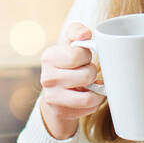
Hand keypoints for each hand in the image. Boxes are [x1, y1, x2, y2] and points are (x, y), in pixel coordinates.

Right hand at [37, 22, 104, 139]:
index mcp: (49, 57)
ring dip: (96, 90)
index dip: (87, 55)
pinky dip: (94, 101)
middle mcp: (47, 77)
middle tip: (87, 72)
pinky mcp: (60, 111)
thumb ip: (77, 32)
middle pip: (86, 75)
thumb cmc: (67, 64)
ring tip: (91, 85)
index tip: (83, 57)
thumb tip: (85, 34)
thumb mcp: (69, 44)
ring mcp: (52, 96)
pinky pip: (88, 107)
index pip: (79, 54)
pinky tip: (88, 95)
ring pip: (88, 96)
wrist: (55, 92)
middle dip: (92, 72)